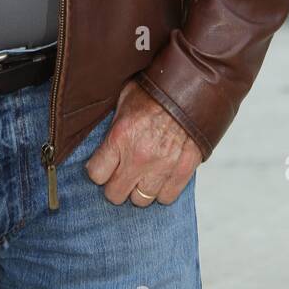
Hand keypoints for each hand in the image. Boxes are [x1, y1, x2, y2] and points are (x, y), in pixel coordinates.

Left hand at [85, 78, 201, 205]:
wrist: (192, 87)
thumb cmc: (155, 91)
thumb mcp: (124, 99)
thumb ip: (113, 123)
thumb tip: (100, 137)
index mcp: (120, 137)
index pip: (96, 174)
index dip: (98, 170)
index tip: (103, 166)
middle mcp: (139, 157)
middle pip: (116, 194)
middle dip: (116, 184)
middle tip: (121, 173)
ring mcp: (162, 167)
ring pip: (141, 200)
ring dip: (139, 188)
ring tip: (142, 174)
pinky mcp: (183, 171)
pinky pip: (166, 198)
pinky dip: (162, 190)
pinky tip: (160, 176)